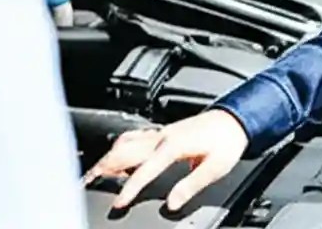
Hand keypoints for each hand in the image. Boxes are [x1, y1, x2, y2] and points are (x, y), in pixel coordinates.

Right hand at [81, 109, 248, 210]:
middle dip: (104, 167)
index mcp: (174, 146)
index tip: (118, 202)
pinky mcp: (162, 132)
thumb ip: (191, 186)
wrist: (235, 119)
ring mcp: (160, 132)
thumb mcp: (215, 168)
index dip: (130, 187)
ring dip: (108, 157)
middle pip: (125, 151)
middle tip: (86, 183)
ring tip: (94, 172)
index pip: (145, 169)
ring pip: (126, 143)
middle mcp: (163, 136)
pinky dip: (119, 148)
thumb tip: (172, 203)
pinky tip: (115, 156)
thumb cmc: (227, 142)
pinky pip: (134, 138)